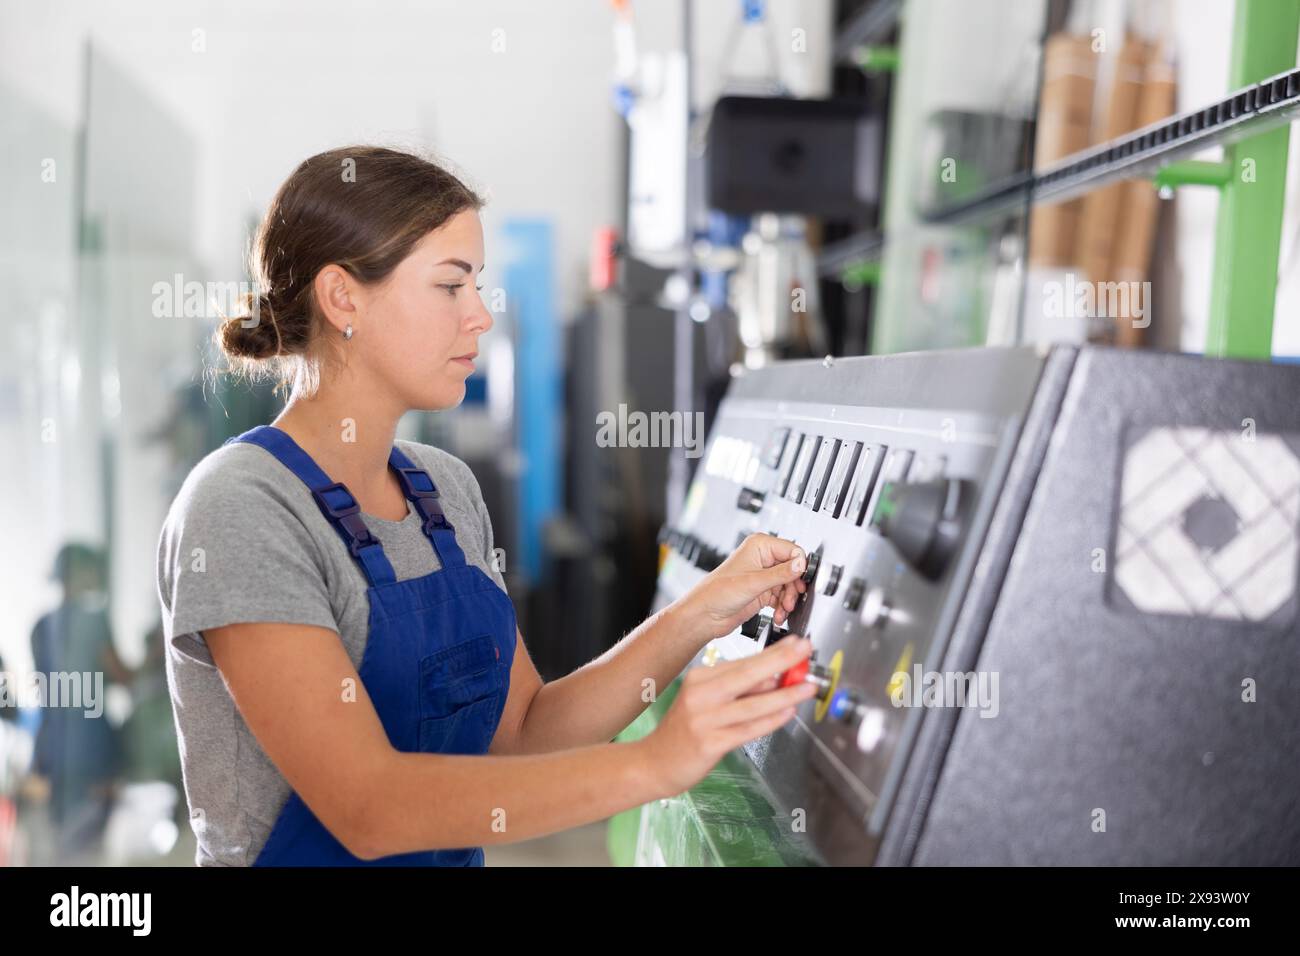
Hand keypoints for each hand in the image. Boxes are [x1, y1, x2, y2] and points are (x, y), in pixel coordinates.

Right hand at [641, 635, 815, 796]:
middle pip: (746, 674)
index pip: (743, 662)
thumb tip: (775, 677)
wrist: (655, 762)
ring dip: (784, 694)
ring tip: (807, 687)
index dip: (774, 653)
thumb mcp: (707, 702)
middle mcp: (700, 694)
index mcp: (700, 678)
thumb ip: (739, 690)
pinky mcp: (709, 743)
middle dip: (780, 660)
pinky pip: (747, 729)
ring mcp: (703, 719)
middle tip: (805, 650)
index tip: (796, 644)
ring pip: (752, 704)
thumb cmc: (686, 731)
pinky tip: (787, 713)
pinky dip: (770, 720)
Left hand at [674, 533, 807, 639]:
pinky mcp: (762, 591)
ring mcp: (763, 575)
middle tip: (791, 599)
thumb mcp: (754, 582)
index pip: (792, 550)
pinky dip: (783, 606)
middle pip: (793, 569)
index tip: (800, 581)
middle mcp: (762, 558)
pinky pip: (782, 596)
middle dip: (793, 587)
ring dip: (789, 599)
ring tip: (783, 609)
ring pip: (789, 585)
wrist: (705, 615)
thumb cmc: (718, 593)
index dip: (799, 566)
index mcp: (759, 546)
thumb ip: (781, 573)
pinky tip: (778, 614)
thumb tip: (801, 564)